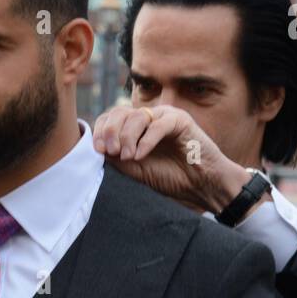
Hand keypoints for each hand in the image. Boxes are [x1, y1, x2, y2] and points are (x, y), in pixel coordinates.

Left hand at [91, 104, 255, 215]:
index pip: (110, 118)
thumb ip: (116, 156)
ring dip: (128, 138)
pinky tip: (139, 155)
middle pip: (119, 112)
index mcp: (135, 126)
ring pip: (137, 116)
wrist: (199, 185)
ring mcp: (164, 116)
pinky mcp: (180, 120)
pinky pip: (158, 124)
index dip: (100, 131)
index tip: (98, 150)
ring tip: (129, 157)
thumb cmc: (168, 177)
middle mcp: (148, 117)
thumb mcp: (134, 168)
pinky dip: (146, 141)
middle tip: (112, 151)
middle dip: (111, 131)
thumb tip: (97, 148)